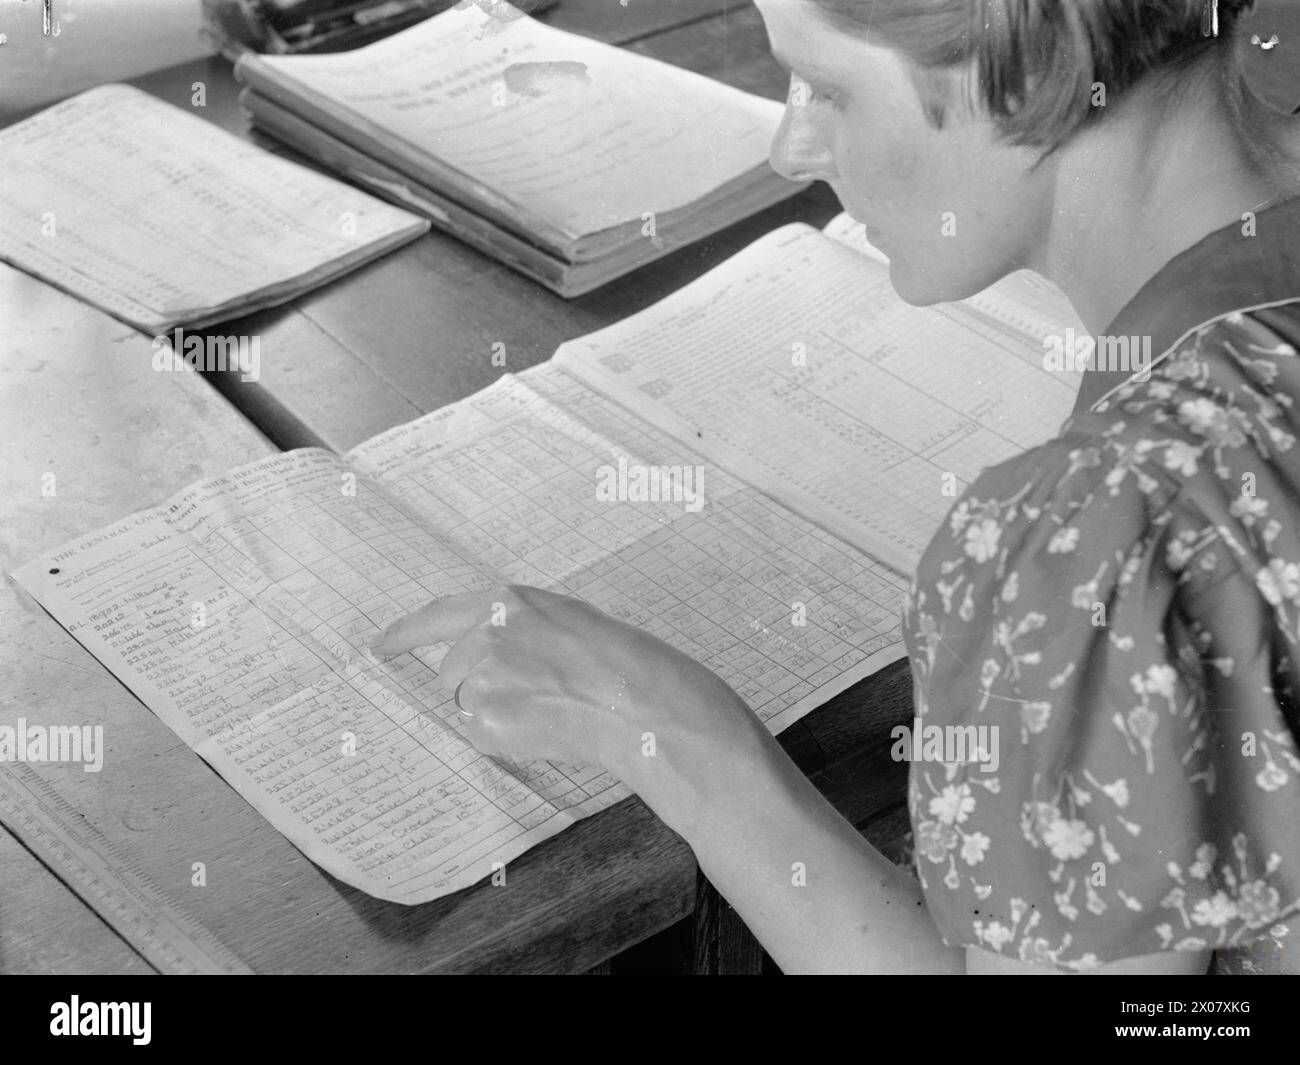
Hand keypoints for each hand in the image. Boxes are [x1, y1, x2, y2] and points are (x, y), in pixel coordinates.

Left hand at [370, 585, 770, 811]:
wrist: (645, 704)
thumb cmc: (624, 661)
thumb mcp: (569, 620)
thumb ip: (520, 626)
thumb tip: (485, 653)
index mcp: (508, 601)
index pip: (436, 615)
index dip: (405, 634)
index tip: (381, 647)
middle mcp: (485, 632)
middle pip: (451, 673)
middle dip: (477, 688)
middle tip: (534, 697)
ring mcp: (481, 677)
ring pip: (466, 706)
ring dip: (496, 713)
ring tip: (551, 710)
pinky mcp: (485, 719)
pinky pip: (481, 737)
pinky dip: (507, 740)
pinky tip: (548, 729)